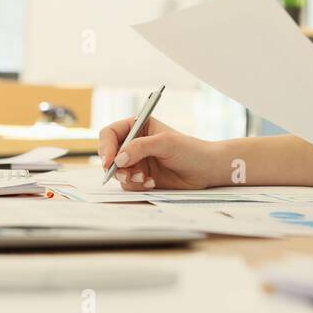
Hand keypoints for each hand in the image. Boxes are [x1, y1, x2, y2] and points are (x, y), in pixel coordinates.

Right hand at [96, 116, 220, 191]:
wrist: (206, 170)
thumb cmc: (190, 150)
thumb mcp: (165, 143)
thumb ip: (140, 148)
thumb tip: (119, 158)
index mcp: (138, 127)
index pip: (111, 133)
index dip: (106, 146)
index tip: (109, 161)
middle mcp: (134, 144)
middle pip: (110, 155)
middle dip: (115, 166)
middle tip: (125, 174)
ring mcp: (137, 162)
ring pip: (118, 172)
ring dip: (128, 177)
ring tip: (145, 179)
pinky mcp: (142, 177)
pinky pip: (129, 184)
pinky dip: (138, 185)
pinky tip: (152, 183)